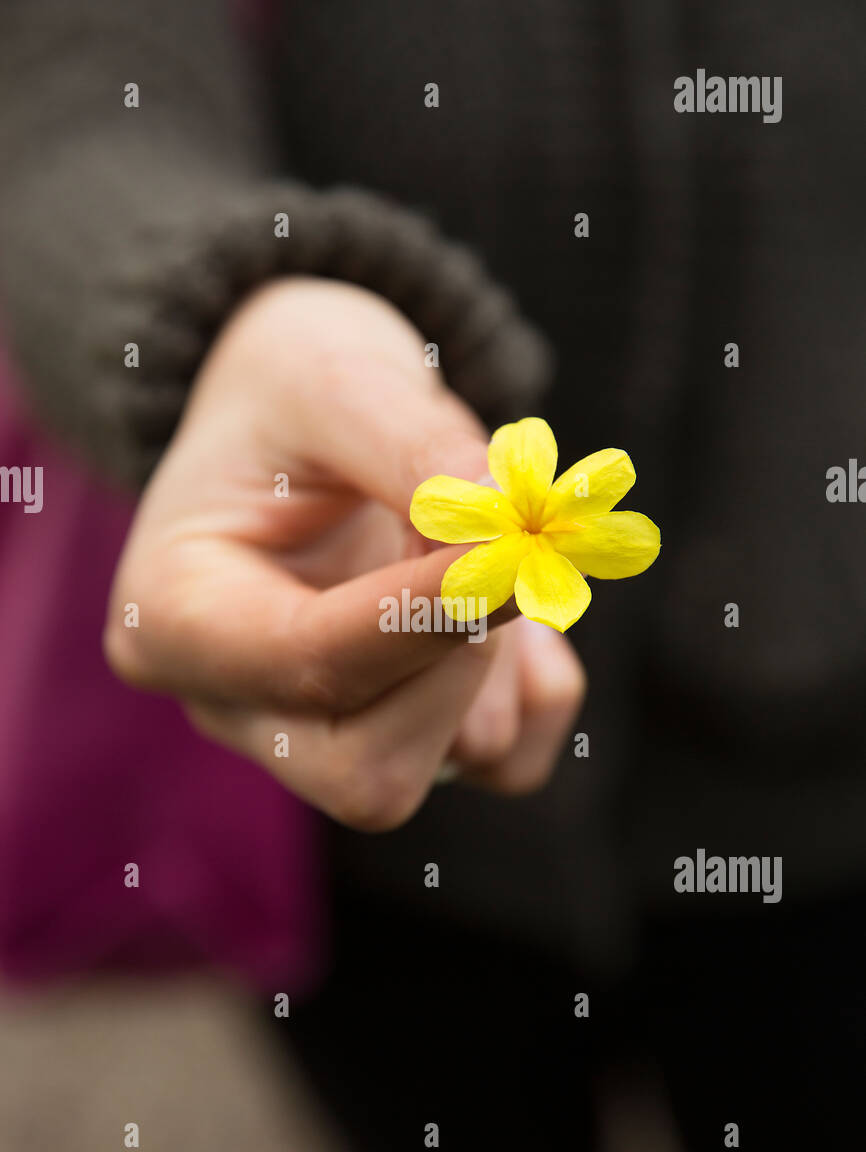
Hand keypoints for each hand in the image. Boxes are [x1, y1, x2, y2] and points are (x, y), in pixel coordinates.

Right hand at [104, 277, 584, 829]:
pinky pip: (508, 759)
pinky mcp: (403, 748)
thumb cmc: (292, 392)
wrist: (300, 424)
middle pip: (371, 776)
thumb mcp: (333, 375)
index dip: (429, 612)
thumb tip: (506, 516)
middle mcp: (236, 709)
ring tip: (472, 540)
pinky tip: (498, 597)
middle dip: (463, 660)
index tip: (515, 542)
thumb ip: (411, 443)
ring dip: (504, 645)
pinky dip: (537, 681)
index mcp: (172, 620)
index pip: (310, 662)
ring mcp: (318, 744)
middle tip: (496, 545)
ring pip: (457, 759)